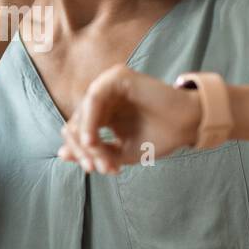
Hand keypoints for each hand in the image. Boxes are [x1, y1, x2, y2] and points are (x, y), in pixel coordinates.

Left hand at [56, 65, 204, 173]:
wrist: (187, 126)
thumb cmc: (158, 137)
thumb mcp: (120, 152)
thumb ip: (93, 152)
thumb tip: (61, 154)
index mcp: (103, 112)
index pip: (76, 131)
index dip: (80, 152)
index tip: (93, 171)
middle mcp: (103, 97)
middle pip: (74, 123)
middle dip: (83, 149)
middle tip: (98, 168)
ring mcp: (109, 84)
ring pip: (81, 113)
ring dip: (86, 139)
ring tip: (101, 159)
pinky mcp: (117, 77)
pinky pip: (93, 99)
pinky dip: (89, 121)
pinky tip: (93, 140)